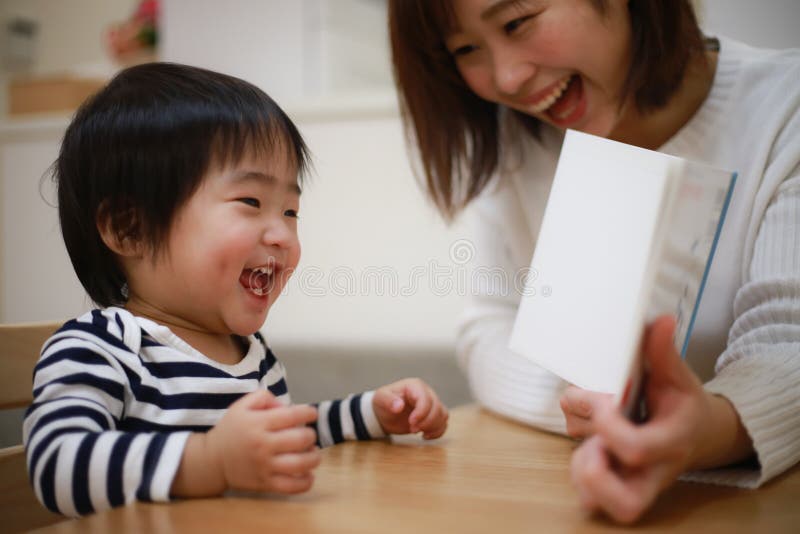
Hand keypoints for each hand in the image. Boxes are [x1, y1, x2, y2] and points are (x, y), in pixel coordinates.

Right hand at [205, 390, 320, 494]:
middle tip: (308, 435)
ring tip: (312, 453)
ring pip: (300, 464)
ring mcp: (265, 466)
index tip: (311, 414)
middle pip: (300, 440)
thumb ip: (265, 398)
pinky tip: (308, 475)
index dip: (308, 413)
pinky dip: (305, 482)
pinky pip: (291, 486)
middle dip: (310, 435)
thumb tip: (286, 406)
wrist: (212, 460)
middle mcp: (263, 445)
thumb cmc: (232, 430)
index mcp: (258, 423)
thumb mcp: (243, 405)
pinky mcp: (265, 484)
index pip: (292, 416)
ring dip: (313, 457)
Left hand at [373, 378, 448, 438]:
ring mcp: (432, 404)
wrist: (385, 413)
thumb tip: (399, 406)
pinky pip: (443, 423)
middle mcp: (427, 393)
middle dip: (426, 422)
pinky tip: (425, 436)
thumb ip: (388, 401)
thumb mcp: (380, 399)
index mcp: (415, 386)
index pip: (426, 399)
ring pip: (443, 415)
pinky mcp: (433, 415)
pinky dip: (437, 432)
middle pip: (437, 408)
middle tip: (412, 430)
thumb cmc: (383, 402)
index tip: (411, 423)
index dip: (421, 413)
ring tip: (418, 433)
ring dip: (433, 427)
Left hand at [569, 316, 752, 523]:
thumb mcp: (678, 376)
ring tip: (591, 433)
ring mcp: (632, 485)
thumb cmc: (682, 404)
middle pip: (624, 499)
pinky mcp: (615, 489)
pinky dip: (579, 474)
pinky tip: (589, 444)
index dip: (610, 426)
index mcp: (671, 442)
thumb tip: (660, 322)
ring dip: (581, 464)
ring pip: (596, 497)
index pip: (637, 448)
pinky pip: (589, 498)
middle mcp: (652, 472)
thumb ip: (663, 352)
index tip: (604, 400)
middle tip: (593, 433)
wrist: (697, 435)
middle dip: (593, 465)